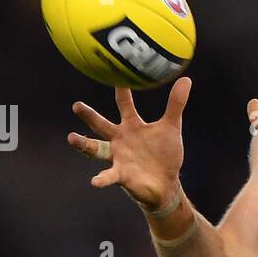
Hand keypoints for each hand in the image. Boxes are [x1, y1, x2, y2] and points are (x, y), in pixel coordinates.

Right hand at [68, 77, 191, 209]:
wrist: (166, 183)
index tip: (112, 72)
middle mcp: (120, 139)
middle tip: (76, 105)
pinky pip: (108, 176)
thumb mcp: (171, 127)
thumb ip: (176, 104)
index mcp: (132, 126)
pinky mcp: (121, 175)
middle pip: (101, 124)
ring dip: (84, 144)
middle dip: (89, 115)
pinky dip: (101, 179)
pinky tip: (95, 181)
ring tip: (71, 137)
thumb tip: (186, 79)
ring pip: (95, 149)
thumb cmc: (165, 154)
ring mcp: (118, 157)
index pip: (124, 104)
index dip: (121, 89)